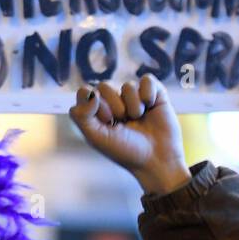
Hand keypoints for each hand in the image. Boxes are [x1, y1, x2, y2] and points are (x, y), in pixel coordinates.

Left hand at [69, 76, 189, 195]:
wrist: (156, 159)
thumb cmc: (125, 151)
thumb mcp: (96, 137)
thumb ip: (82, 116)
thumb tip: (89, 92)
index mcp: (98, 112)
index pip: (86, 92)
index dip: (94, 105)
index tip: (105, 121)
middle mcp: (115, 102)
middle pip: (104, 86)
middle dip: (114, 106)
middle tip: (123, 122)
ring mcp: (134, 97)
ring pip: (128, 85)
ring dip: (133, 105)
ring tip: (139, 119)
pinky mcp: (154, 94)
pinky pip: (147, 80)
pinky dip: (148, 94)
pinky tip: (151, 107)